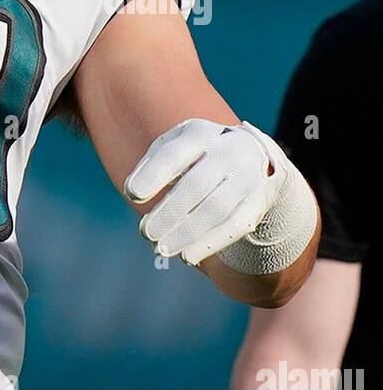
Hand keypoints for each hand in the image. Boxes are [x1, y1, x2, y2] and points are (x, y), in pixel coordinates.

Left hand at [124, 118, 285, 265]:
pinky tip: (187, 256)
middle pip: (196, 185)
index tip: (132, 194)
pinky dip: (210, 243)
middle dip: (169, 212)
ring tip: (162, 249)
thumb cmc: (200, 151)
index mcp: (201, 133)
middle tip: (146, 232)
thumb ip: (153, 163)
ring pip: (216, 209)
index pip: (174, 155)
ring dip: (187, 232)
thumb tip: (132, 190)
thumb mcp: (178, 144)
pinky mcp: (258, 203)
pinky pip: (235, 227)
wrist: (253, 154)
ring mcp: (247, 178)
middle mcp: (228, 153)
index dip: (153, 174)